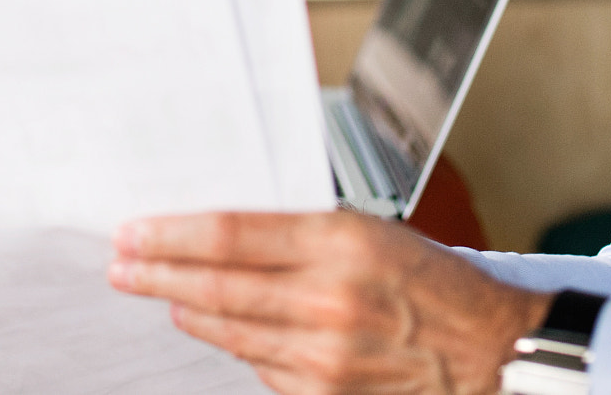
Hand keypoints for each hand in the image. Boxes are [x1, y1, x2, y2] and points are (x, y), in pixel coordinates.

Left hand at [108, 210, 549, 394]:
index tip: (133, 232)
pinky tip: (216, 328)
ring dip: (186, 311)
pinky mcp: (326, 394)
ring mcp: (324, 356)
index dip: (171, 235)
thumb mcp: (372, 232)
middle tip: (120, 266)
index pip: (229, 235)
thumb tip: (225, 236)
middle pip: (215, 286)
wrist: (490, 353)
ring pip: (229, 331)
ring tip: (160, 293)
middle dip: (157, 275)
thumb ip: (301, 233)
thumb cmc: (434, 284)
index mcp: (341, 243)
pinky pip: (260, 367)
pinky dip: (234, 344)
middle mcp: (327, 300)